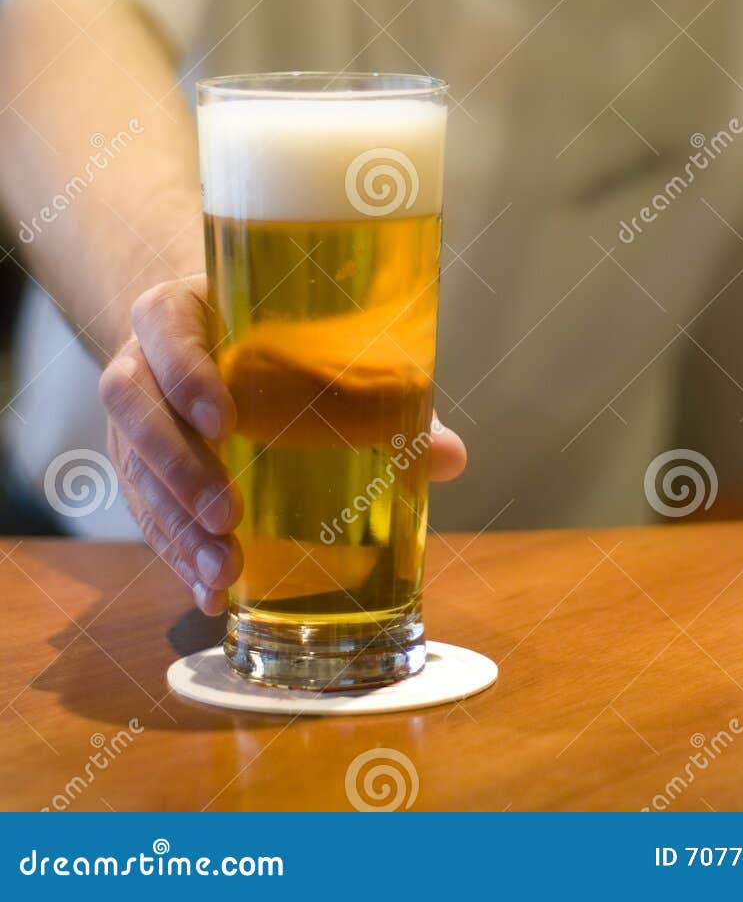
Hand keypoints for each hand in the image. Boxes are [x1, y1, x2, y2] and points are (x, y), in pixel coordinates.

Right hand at [99, 274, 467, 613]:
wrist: (218, 339)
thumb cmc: (277, 340)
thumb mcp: (318, 346)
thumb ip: (380, 393)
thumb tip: (450, 456)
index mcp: (185, 311)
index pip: (162, 324)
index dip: (183, 370)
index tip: (224, 418)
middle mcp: (145, 360)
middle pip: (134, 406)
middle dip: (178, 467)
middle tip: (230, 513)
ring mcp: (135, 417)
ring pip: (132, 467)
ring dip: (175, 524)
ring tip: (225, 569)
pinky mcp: (136, 468)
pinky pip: (143, 511)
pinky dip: (177, 554)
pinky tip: (211, 591)